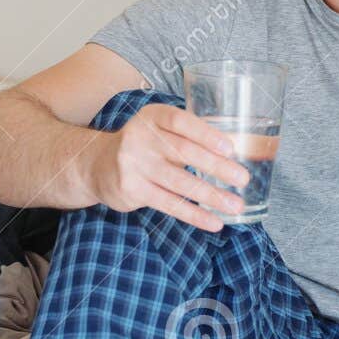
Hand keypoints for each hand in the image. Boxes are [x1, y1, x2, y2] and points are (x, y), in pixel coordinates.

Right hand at [88, 103, 249, 231]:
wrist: (96, 165)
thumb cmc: (141, 146)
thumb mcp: (158, 128)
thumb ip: (186, 135)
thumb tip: (232, 153)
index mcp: (152, 117)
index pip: (181, 122)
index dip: (205, 134)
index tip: (230, 148)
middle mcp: (140, 138)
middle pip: (184, 152)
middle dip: (217, 167)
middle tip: (242, 178)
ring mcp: (134, 165)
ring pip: (179, 182)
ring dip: (211, 196)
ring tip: (235, 205)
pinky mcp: (132, 190)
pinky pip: (169, 204)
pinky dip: (194, 215)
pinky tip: (214, 221)